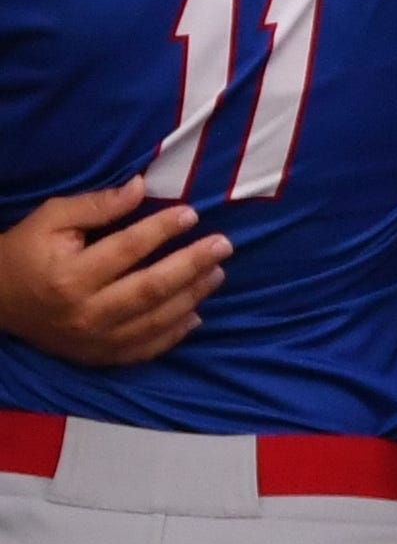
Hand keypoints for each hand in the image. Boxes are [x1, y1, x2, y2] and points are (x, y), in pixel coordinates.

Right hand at [0, 180, 231, 364]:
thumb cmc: (25, 252)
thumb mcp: (52, 218)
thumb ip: (97, 205)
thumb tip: (142, 186)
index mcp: (69, 276)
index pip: (127, 250)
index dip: (162, 230)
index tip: (193, 213)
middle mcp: (83, 313)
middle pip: (148, 289)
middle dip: (191, 265)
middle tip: (224, 245)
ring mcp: (90, 341)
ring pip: (152, 322)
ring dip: (191, 298)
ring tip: (217, 274)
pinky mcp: (94, 357)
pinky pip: (141, 351)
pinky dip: (171, 336)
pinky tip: (196, 317)